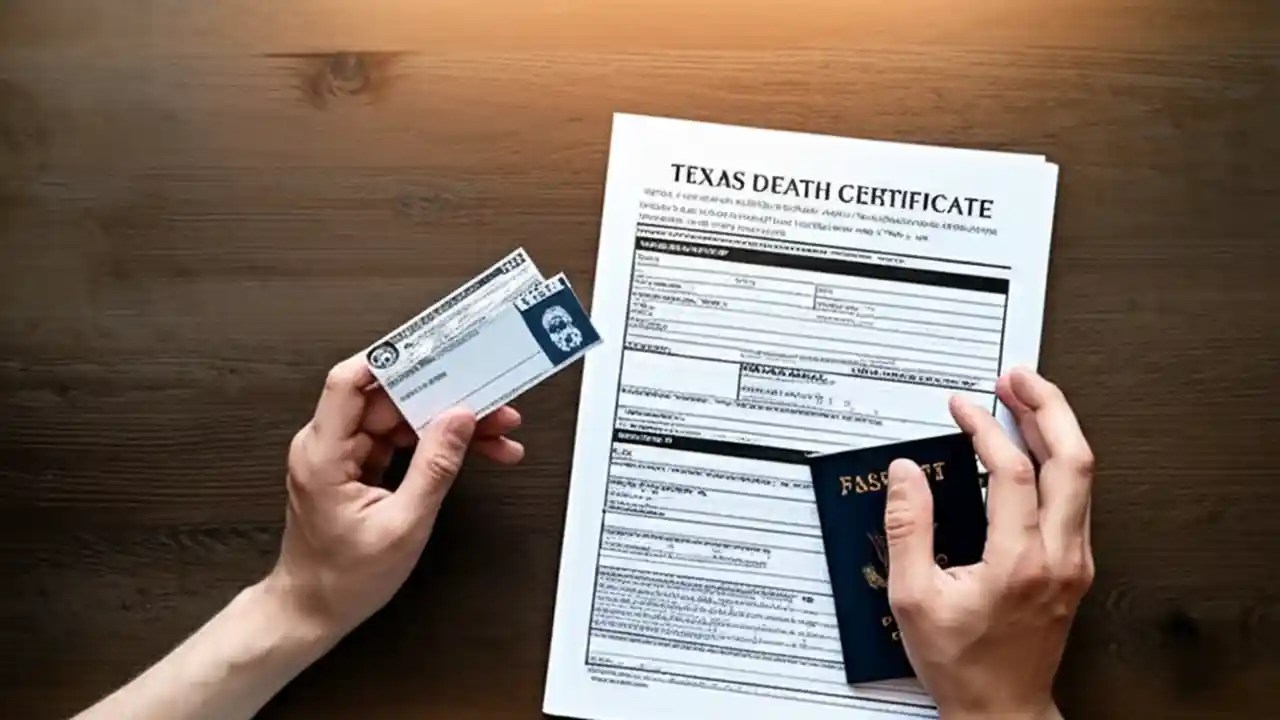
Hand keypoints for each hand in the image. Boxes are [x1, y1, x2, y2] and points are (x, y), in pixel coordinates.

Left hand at [265, 355, 524, 639]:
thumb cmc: (343, 579)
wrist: (313, 611)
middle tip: (491, 401)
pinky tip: (474, 449)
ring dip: (449, 423)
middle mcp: (328, 446)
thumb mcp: (402, 525)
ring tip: (497, 432)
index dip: (392, 360)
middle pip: (389, 399)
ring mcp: (343, 456)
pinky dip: (436, 445)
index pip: (350, 382)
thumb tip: (459, 420)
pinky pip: (401, 442)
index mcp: (324, 454)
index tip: (435, 349)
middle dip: (445, 397)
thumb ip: (434, 468)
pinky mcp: (357, 467)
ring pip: (402, 420)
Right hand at [885, 368, 1093, 719]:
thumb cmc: (962, 663)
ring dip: (1056, 430)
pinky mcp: (1076, 567)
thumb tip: (906, 474)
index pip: (1011, 471)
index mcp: (1019, 562)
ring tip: (1024, 402)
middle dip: (1047, 407)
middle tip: (1018, 377)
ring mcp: (1075, 562)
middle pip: (1073, 460)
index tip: (962, 407)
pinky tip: (1033, 450)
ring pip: (1083, 476)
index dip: (984, 429)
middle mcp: (1059, 557)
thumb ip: (908, 528)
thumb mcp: (914, 598)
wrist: (1002, 708)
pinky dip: (1057, 461)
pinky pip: (1077, 498)